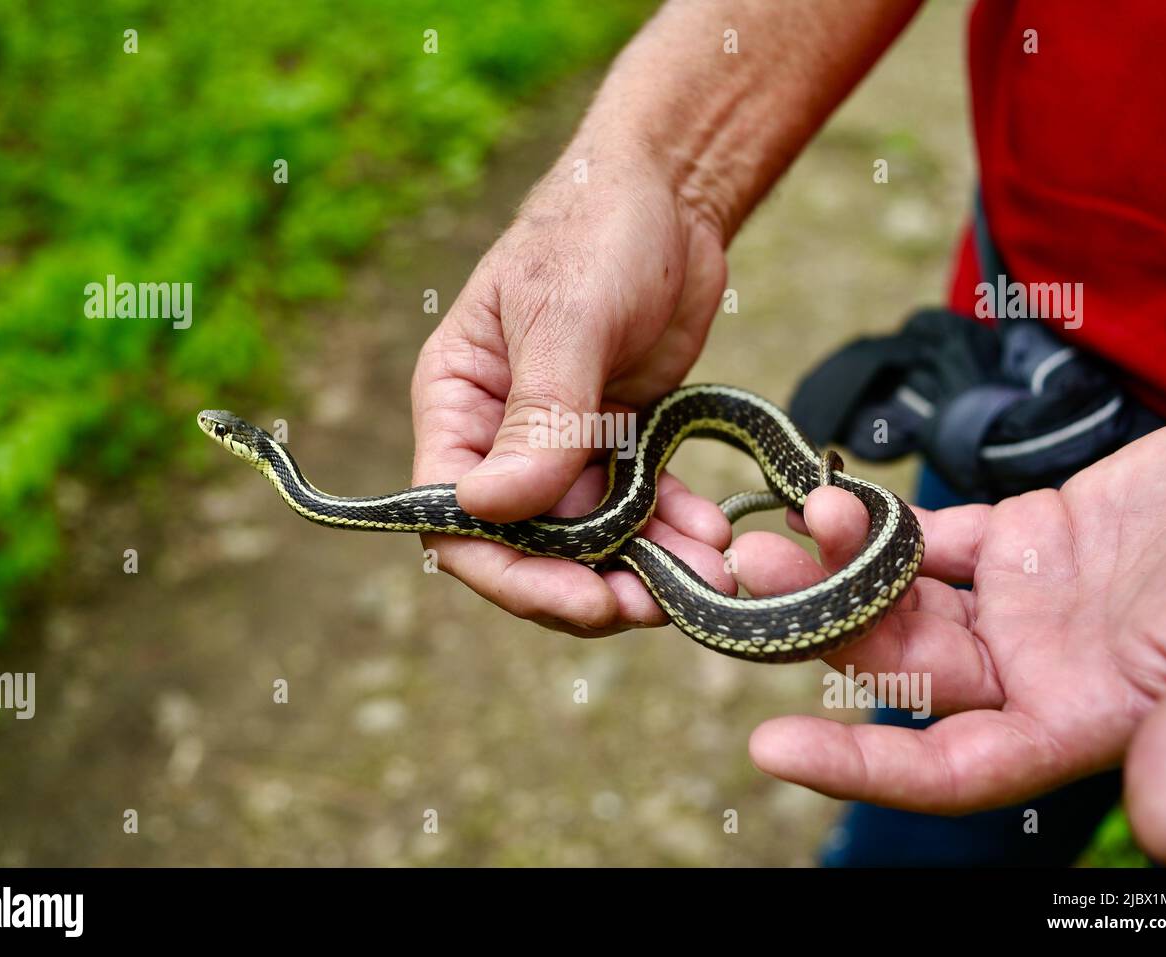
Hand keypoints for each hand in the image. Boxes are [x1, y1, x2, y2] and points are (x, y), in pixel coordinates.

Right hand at [410, 157, 733, 635]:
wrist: (673, 194)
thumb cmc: (598, 229)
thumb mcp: (568, 318)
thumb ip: (541, 415)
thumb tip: (489, 509)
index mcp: (458, 403)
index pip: (453, 518)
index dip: (509, 573)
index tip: (581, 597)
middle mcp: (500, 434)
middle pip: (523, 545)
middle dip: (585, 583)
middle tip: (652, 607)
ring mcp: (561, 443)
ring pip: (588, 538)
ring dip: (641, 567)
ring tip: (704, 576)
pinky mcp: (618, 441)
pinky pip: (637, 508)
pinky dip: (671, 531)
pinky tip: (711, 535)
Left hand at [739, 407, 1165, 863]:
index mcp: (1078, 724)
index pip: (952, 769)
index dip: (865, 770)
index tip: (771, 747)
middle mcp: (1034, 674)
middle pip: (902, 670)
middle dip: (822, 629)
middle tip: (751, 574)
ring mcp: (1021, 606)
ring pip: (901, 602)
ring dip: (834, 572)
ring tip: (771, 535)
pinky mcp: (1022, 538)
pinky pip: (933, 539)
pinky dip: (882, 527)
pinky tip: (832, 504)